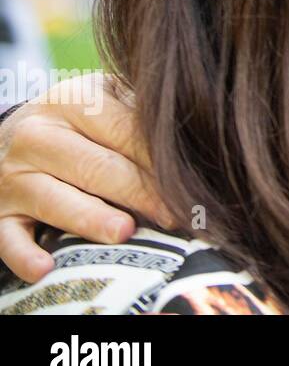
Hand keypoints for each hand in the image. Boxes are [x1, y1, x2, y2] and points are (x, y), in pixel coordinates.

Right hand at [0, 72, 174, 282]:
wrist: (7, 135)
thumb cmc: (75, 119)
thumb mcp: (102, 98)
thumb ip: (138, 110)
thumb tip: (193, 135)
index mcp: (72, 100)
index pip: (124, 131)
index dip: (159, 160)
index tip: (191, 183)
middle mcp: (38, 135)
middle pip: (97, 167)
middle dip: (140, 193)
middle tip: (174, 214)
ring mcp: (13, 176)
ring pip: (54, 200)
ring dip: (91, 218)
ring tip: (125, 232)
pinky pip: (8, 238)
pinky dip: (25, 255)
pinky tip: (48, 267)